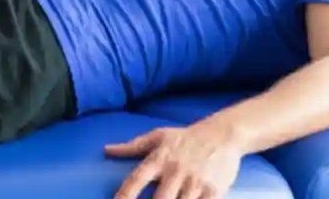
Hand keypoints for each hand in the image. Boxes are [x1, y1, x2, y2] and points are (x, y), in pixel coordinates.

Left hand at [105, 124, 242, 198]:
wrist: (222, 135)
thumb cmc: (185, 137)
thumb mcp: (157, 136)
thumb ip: (131, 146)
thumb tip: (106, 150)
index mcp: (159, 159)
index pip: (136, 179)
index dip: (125, 194)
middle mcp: (175, 171)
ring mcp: (195, 182)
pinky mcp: (214, 191)